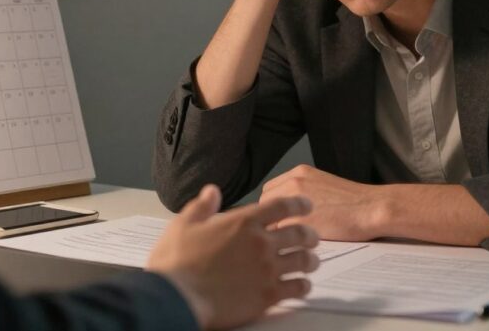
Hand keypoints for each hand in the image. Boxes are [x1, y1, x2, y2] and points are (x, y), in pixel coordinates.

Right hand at [147, 184, 319, 329]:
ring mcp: (267, 270)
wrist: (175, 298)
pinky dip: (303, 285)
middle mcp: (261, 243)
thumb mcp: (183, 225)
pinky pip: (297, 287)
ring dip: (310, 260)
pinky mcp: (267, 295)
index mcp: (243, 222)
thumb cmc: (176, 263)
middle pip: (299, 233)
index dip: (299, 204)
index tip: (307, 205)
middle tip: (312, 237)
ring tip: (312, 262)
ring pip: (303, 261)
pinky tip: (302, 285)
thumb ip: (202, 206)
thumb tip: (212, 191)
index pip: (282, 206)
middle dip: (310, 234)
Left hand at [261, 165, 380, 241]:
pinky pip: (278, 234)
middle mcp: (293, 182)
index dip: (271, 206)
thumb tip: (287, 209)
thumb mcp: (323, 187)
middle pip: (263, 202)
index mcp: (299, 173)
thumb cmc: (355, 203)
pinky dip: (283, 241)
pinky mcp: (297, 220)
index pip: (270, 189)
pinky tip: (295, 246)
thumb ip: (302, 193)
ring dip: (273, 229)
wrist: (372, 208)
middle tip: (280, 231)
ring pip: (267, 219)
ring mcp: (293, 201)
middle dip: (268, 217)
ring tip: (288, 240)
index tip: (278, 218)